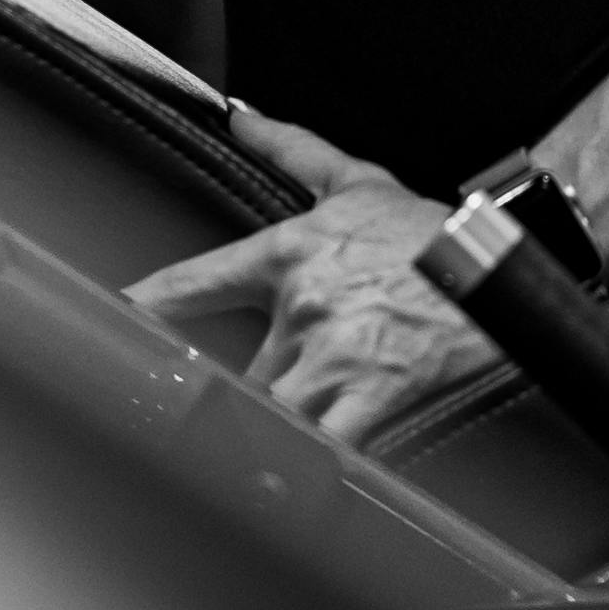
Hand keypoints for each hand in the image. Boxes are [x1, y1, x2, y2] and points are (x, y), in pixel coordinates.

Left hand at [127, 112, 509, 444]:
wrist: (500, 264)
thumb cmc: (428, 229)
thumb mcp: (359, 180)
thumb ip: (291, 147)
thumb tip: (240, 115)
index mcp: (289, 252)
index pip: (195, 282)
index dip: (144, 309)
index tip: (108, 331)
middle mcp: (302, 306)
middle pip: (234, 376)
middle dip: (226, 407)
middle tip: (199, 433)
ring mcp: (335, 354)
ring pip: (269, 416)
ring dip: (256, 446)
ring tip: (236, 480)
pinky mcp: (374, 396)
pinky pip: (322, 448)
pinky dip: (303, 474)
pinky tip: (287, 494)